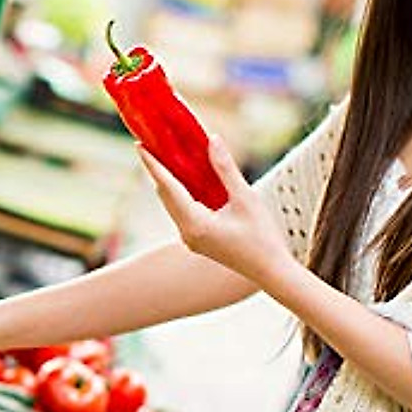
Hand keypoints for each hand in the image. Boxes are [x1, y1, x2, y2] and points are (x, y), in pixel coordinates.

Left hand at [138, 137, 294, 289]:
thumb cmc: (262, 238)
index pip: (168, 186)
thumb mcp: (245, 199)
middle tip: (154, 144)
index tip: (140, 145)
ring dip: (170, 181)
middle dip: (159, 169)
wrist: (271, 271)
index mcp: (195, 224)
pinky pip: (183, 212)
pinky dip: (182, 193)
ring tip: (167, 156)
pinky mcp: (198, 241)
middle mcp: (187, 233)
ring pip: (173, 204)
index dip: (153, 164)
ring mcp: (191, 239)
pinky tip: (187, 179)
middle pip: (166, 195)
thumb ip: (226, 169)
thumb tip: (212, 140)